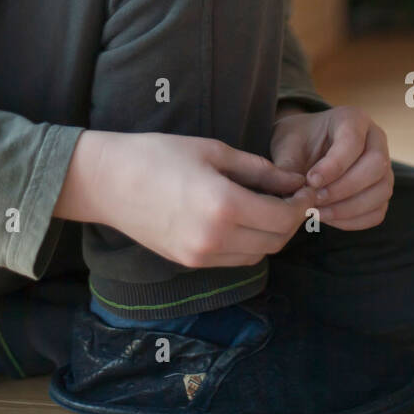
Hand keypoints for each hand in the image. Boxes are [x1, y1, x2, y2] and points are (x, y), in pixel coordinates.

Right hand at [90, 131, 316, 269]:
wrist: (108, 181)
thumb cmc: (158, 154)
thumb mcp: (213, 151)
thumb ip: (258, 169)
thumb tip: (293, 181)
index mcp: (224, 204)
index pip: (282, 218)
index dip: (300, 206)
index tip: (305, 190)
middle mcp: (215, 238)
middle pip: (275, 241)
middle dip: (290, 221)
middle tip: (291, 198)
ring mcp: (201, 255)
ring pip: (257, 255)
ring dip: (270, 236)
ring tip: (267, 208)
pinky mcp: (189, 263)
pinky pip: (233, 260)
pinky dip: (248, 244)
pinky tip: (242, 220)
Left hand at [269, 104, 393, 230]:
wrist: (306, 150)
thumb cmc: (298, 142)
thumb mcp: (286, 145)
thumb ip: (286, 167)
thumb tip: (293, 193)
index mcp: (353, 118)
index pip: (353, 141)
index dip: (334, 165)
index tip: (311, 181)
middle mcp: (375, 139)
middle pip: (376, 165)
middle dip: (344, 188)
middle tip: (314, 199)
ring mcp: (383, 167)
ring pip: (381, 191)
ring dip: (348, 208)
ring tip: (316, 212)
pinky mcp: (380, 191)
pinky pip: (377, 211)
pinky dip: (353, 220)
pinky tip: (327, 217)